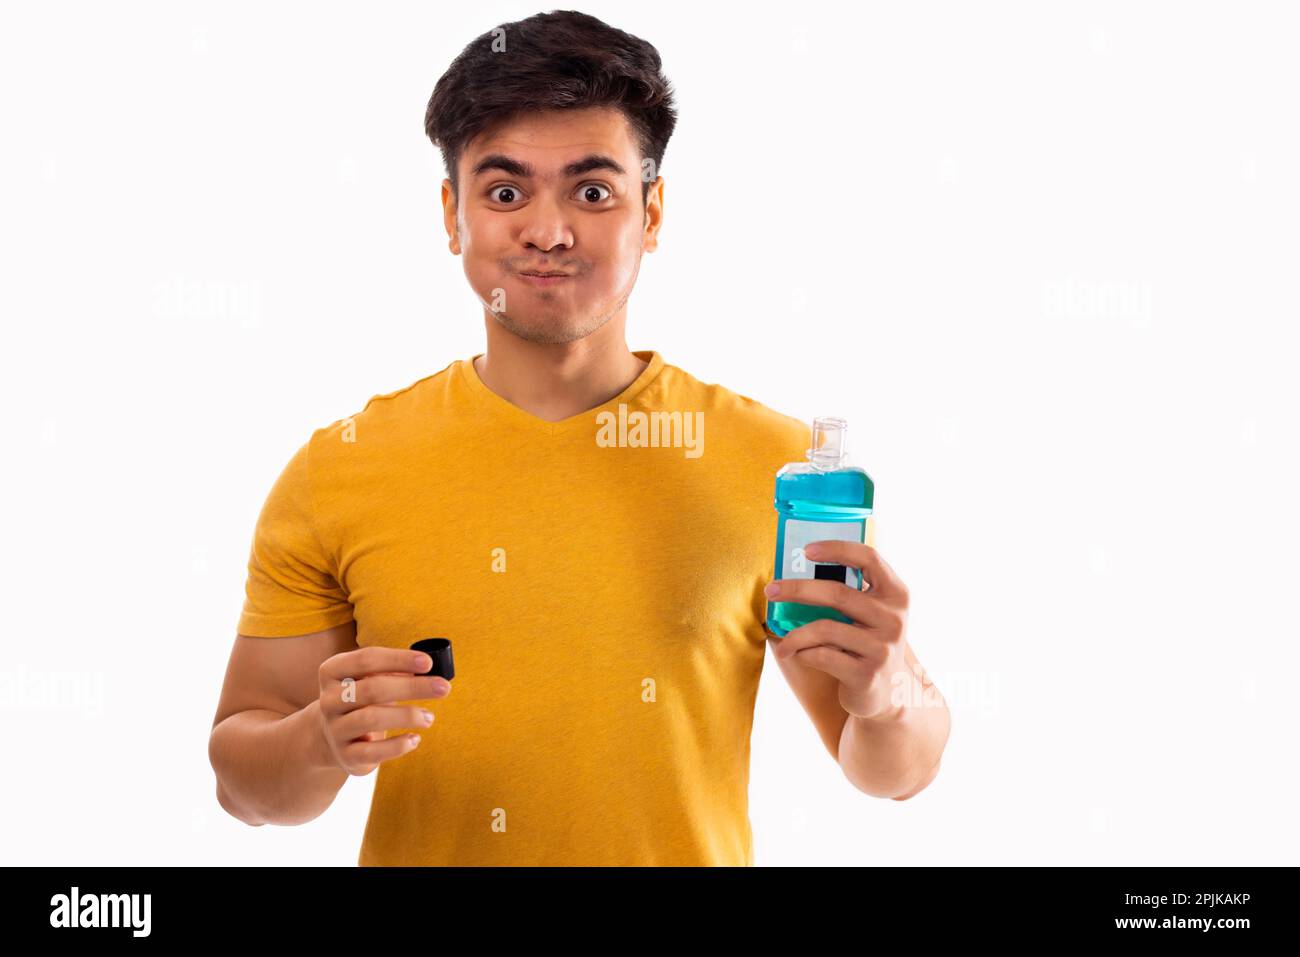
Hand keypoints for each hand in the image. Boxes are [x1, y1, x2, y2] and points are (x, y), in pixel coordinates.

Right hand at [316, 647, 451, 775]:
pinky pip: (373, 751)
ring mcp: (335, 729)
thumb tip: (426, 668)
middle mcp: (329, 700)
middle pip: (372, 689)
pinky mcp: (346, 755)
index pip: (366, 659)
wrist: (332, 738)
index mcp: (333, 672)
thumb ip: (392, 670)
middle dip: (412, 687)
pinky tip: (415, 739)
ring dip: (407, 716)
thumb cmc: (362, 700)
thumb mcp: (370, 679)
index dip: (399, 659)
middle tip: (443, 688)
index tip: (428, 663)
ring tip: (429, 717)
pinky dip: (398, 745)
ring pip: (371, 718)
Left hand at [765, 541, 912, 719]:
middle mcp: (894, 619)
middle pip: (838, 593)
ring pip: (825, 628)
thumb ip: (849, 592)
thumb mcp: (870, 614)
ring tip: (782, 641)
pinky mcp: (867, 674)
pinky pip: (822, 656)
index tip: (806, 550)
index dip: (837, 549)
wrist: (885, 694)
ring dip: (795, 634)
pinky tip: (798, 655)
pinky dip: (803, 653)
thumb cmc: (864, 643)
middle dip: (797, 589)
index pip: (870, 558)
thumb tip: (793, 572)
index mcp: (895, 594)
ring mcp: (882, 648)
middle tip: (771, 590)